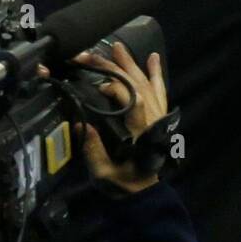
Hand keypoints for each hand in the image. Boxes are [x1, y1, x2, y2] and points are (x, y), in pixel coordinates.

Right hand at [73, 44, 167, 192]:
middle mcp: (152, 120)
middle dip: (117, 68)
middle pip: (138, 86)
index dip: (116, 88)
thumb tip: (80, 124)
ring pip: (148, 84)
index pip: (134, 101)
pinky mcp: (159, 117)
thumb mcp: (104, 174)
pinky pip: (160, 91)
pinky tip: (152, 58)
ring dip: (132, 65)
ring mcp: (158, 117)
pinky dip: (156, 74)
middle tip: (94, 54)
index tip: (96, 85)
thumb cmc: (125, 185)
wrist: (146, 194)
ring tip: (118, 47)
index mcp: (141, 133)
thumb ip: (93, 151)